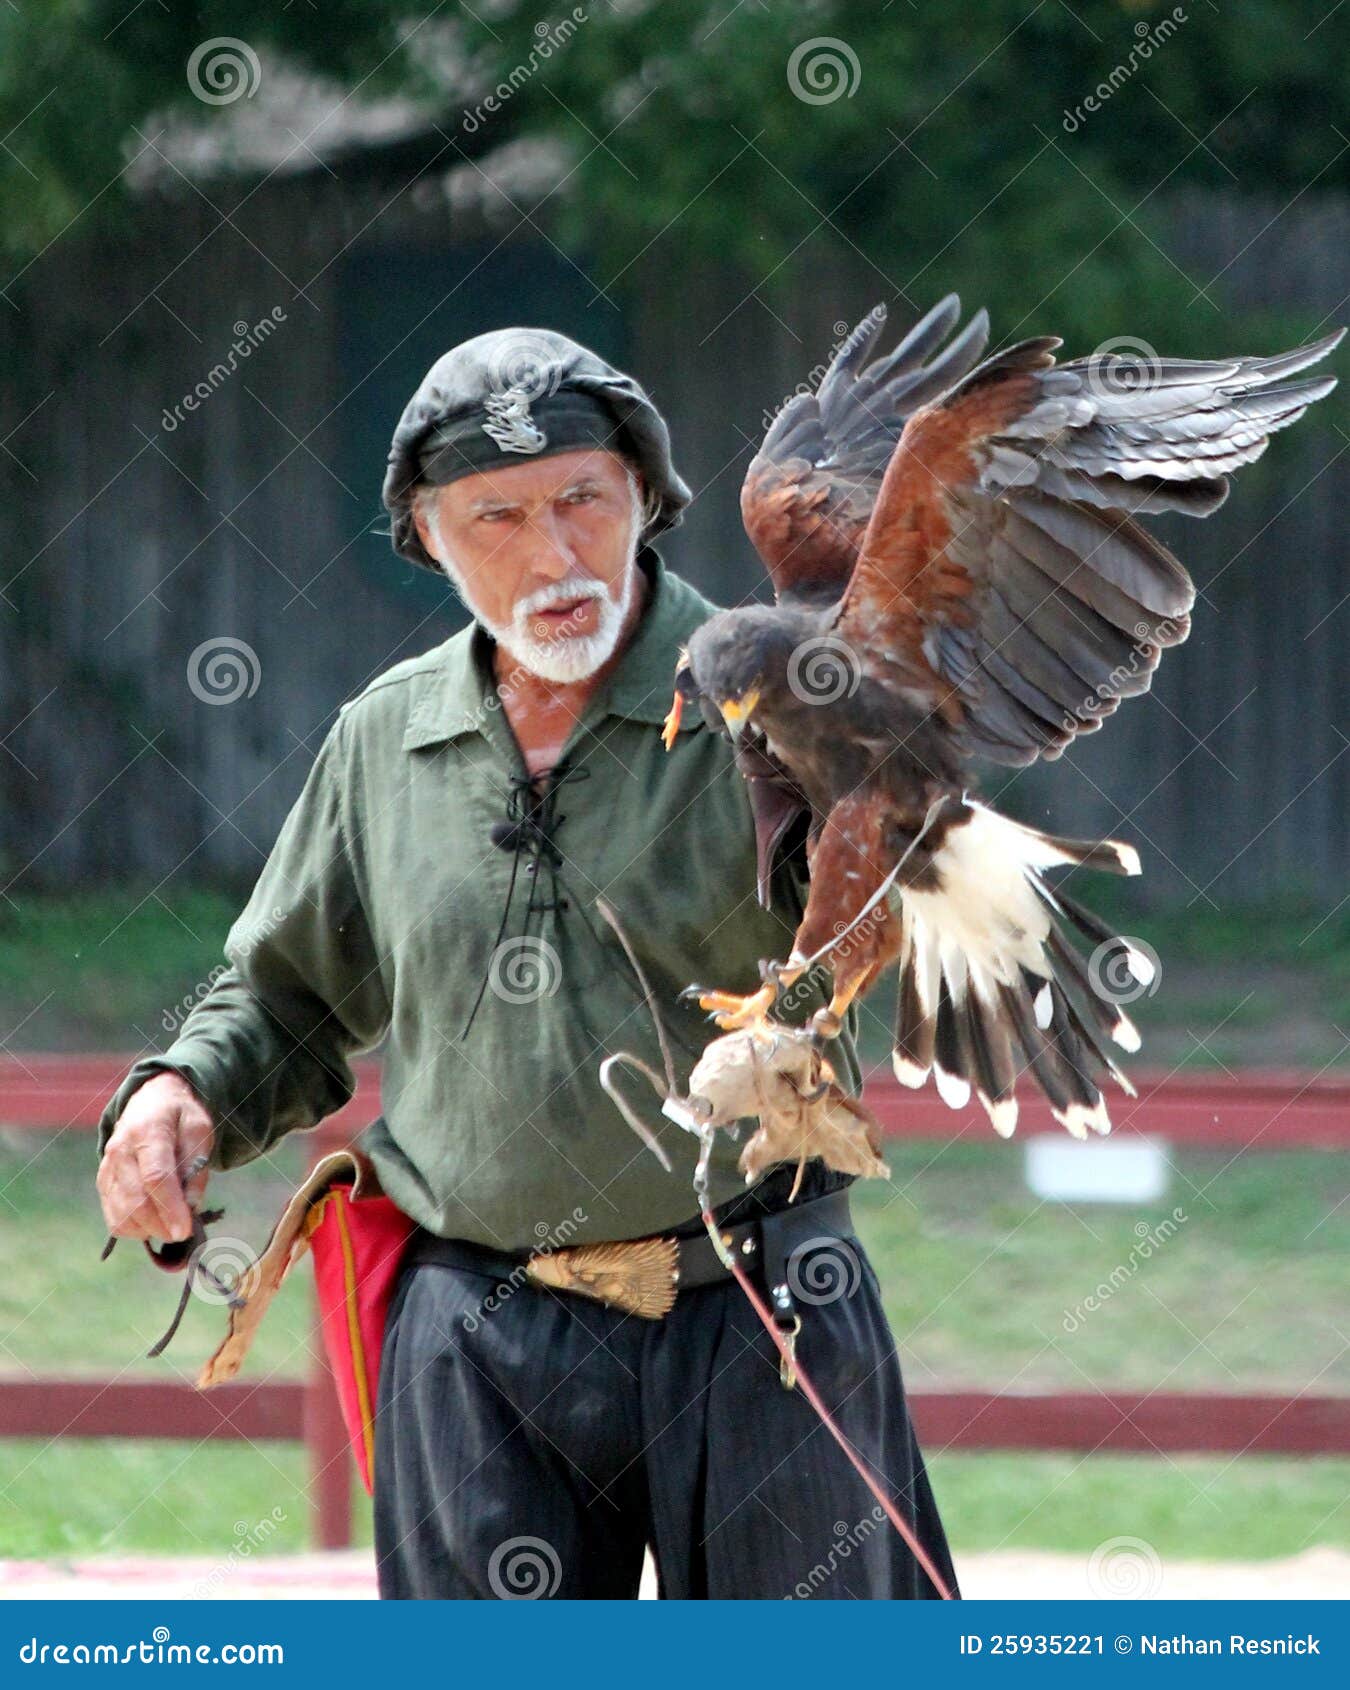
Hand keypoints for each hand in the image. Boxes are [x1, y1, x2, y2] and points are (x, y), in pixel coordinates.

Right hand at [97, 1071, 215, 1243]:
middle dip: (161, 1225)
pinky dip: (134, 1228)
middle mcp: (120, 1150)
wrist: (149, 1102)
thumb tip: (191, 1207)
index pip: (155, 1176)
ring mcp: (107, 1167)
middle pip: (136, 1201)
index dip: (170, 1207)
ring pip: (122, 1214)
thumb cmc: (179, 1117)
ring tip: (170, 1224)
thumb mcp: (199, 1131)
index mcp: (147, 1131)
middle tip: (183, 1232)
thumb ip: (197, 1167)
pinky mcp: (102, 1182)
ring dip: (149, 1229)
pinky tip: (153, 1221)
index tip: (185, 1230)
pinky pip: (113, 1218)